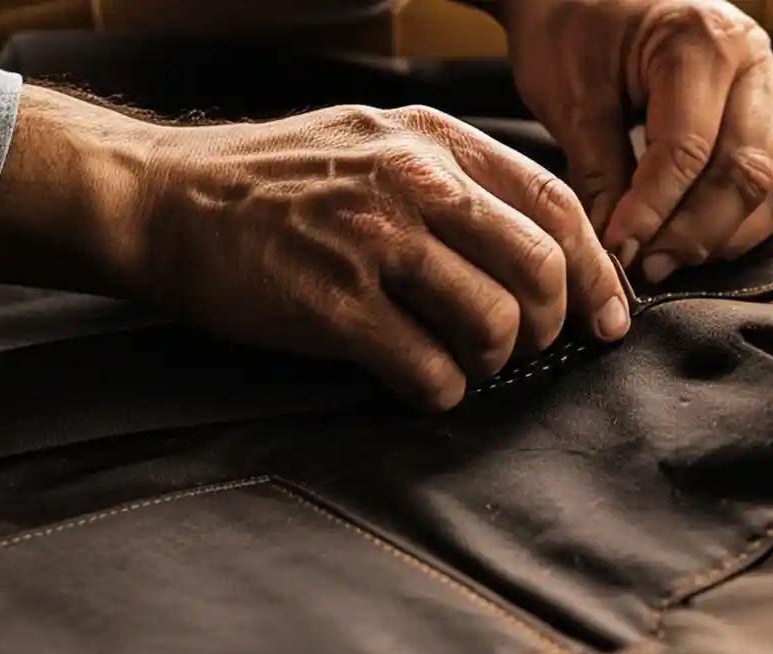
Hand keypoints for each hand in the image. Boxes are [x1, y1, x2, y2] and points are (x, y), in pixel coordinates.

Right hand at [0, 88, 630, 410]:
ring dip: (494, 361)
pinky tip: (424, 385)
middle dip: (550, 326)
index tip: (607, 318)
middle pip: (539, 270)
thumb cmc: (279, 180)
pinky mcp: (333, 305)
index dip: (597, 274)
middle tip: (527, 347)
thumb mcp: (377, 143)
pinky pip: (429, 369)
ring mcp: (373, 243)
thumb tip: (541, 247)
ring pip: (493, 323)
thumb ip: (458, 182)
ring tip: (466, 363)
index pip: (557, 208)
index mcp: (435, 143)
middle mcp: (414, 183)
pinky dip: (443, 391)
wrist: (165, 200)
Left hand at [501, 0, 772, 282]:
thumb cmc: (573, 29)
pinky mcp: (769, 120)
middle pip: (746, 172)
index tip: (616, 249)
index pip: (688, 149)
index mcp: (703, 40)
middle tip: (644, 267)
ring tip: (664, 259)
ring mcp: (768, 90)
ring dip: (722, 236)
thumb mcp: (571, 96)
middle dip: (693, 233)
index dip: (653, 211)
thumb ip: (599, 173)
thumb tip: (617, 248)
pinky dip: (739, 222)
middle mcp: (752, 62)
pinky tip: (692, 239)